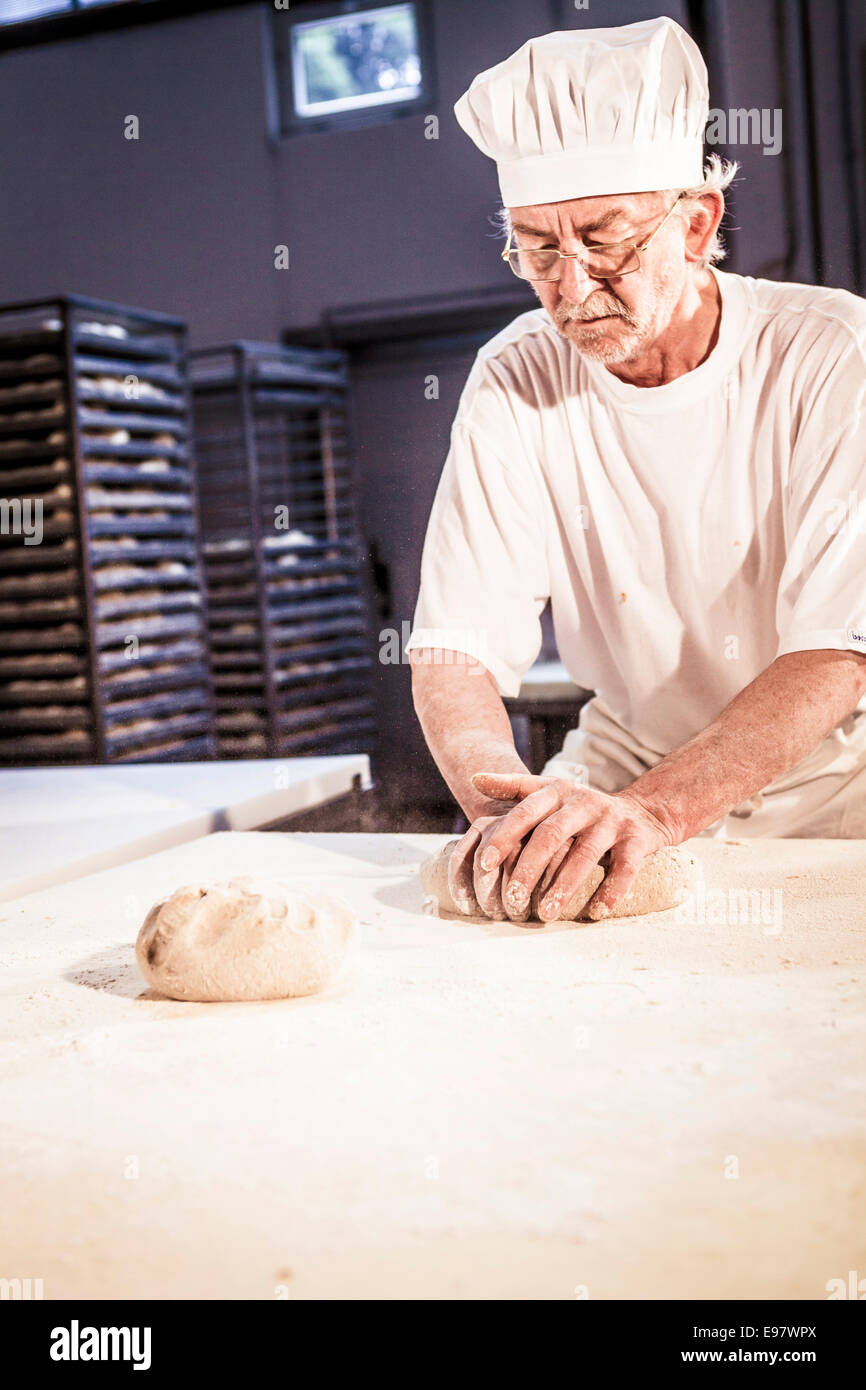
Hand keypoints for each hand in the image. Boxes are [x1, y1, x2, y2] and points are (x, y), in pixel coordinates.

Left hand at [460, 772, 676, 921]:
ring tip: (546, 914)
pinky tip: (596, 912)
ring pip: (586, 855)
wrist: (642, 811)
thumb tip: (474, 779)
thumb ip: (513, 787)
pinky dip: (611, 891)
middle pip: (551, 834)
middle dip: (529, 868)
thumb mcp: (550, 791)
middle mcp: (583, 803)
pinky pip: (625, 868)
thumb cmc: (582, 809)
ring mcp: (611, 821)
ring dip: (564, 887)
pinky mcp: (637, 840)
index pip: (525, 812)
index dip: (504, 837)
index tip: (483, 863)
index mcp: (558, 792)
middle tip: (511, 899)